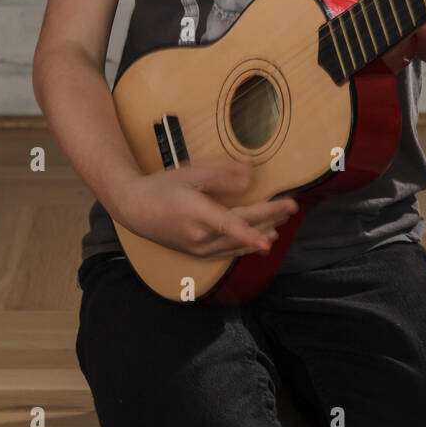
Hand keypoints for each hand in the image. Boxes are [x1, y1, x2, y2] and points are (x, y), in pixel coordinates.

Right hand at [113, 160, 298, 259]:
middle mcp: (200, 237)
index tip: (278, 221)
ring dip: (261, 233)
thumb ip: (222, 175)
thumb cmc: (162, 188)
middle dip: (270, 218)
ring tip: (281, 224)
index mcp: (198, 214)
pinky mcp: (198, 253)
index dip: (257, 226)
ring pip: (238, 244)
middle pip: (243, 230)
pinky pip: (228, 252)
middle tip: (291, 207)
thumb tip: (250, 175)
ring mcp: (199, 248)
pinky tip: (261, 243)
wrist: (135, 209)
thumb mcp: (190, 173)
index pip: (233, 222)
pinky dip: (246, 246)